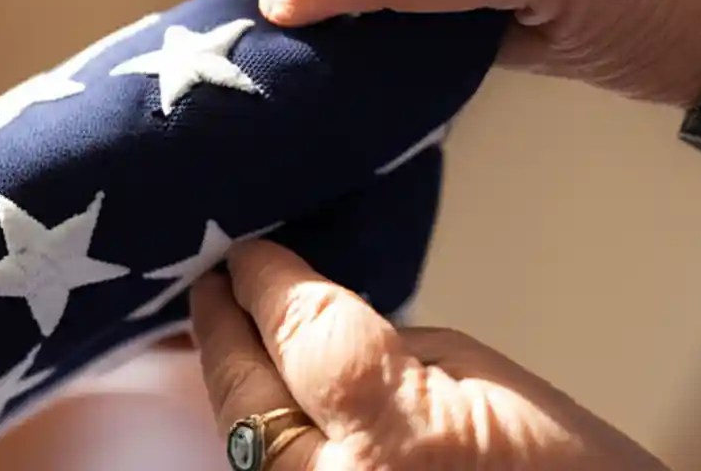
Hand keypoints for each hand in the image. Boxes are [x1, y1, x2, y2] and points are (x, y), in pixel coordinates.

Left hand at [190, 240, 667, 469]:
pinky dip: (259, 435)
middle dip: (224, 333)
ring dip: (234, 386)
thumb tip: (316, 333)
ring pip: (244, 447)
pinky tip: (258, 400)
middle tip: (213, 285)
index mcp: (403, 441)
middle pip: (246, 398)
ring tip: (227, 334)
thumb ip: (389, 354)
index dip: (268, 284)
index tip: (248, 254)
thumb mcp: (487, 383)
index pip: (303, 335)